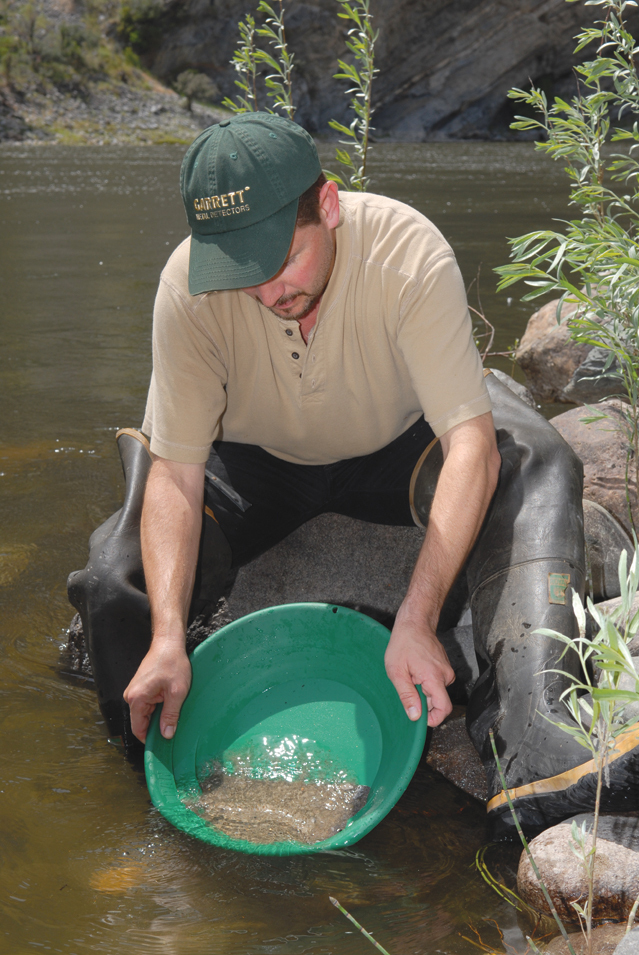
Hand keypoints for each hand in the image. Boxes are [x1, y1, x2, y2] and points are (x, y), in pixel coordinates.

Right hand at [123, 639, 191, 742]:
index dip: (150, 739)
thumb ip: (170, 715)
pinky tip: (169, 700)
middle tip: (174, 724)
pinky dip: (158, 706)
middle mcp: (131, 696)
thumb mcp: (177, 692)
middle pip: (142, 722)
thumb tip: (166, 735)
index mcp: (136, 699)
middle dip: (157, 725)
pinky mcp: (140, 687)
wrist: (168, 643)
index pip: (138, 729)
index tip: (163, 745)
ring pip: (146, 713)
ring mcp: (134, 691)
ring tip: (173, 707)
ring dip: (159, 714)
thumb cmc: (173, 663)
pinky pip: (147, 704)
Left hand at [384, 612, 454, 726]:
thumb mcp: (397, 671)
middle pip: (438, 700)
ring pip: (436, 691)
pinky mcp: (444, 667)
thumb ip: (407, 695)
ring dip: (423, 689)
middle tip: (407, 684)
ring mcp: (446, 670)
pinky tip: (415, 669)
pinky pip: (436, 682)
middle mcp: (445, 675)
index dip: (434, 719)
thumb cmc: (404, 643)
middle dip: (422, 699)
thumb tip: (415, 716)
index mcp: (435, 678)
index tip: (420, 718)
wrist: (415, 622)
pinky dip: (426, 681)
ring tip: (410, 674)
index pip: (444, 708)